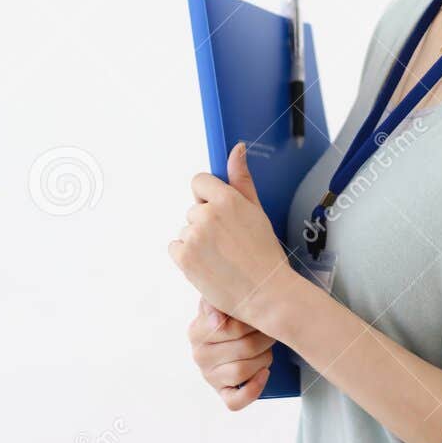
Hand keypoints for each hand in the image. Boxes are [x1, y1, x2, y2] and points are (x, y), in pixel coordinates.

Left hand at [169, 142, 293, 330]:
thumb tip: (237, 149)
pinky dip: (187, 257)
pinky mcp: (184, 257)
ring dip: (198, 241)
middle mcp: (206, 214)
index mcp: (226, 199)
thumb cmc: (265, 254)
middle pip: (193, 210)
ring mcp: (193, 236)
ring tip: (221, 257)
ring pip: (186, 230)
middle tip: (228, 243)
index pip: (199, 182)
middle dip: (206, 223)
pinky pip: (175, 248)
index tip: (220, 214)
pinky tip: (208, 265)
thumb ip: (241, 179)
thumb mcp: (256, 210)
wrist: (266, 293)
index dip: (209, 198)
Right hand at [188, 297, 273, 410]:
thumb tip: (217, 317)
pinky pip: (235, 401)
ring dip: (264, 359)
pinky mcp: (221, 392)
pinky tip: (265, 374)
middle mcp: (199, 355)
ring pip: (242, 372)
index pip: (231, 328)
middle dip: (264, 339)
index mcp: (197, 330)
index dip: (253, 323)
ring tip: (268, 349)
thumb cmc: (231, 314)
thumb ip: (216, 299)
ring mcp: (209, 376)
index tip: (261, 316)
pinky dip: (254, 389)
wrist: (231, 332)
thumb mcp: (221, 299)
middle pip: (244, 349)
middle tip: (271, 331)